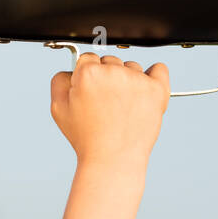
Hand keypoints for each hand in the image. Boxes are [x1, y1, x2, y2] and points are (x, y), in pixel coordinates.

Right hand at [49, 52, 169, 168]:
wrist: (113, 160)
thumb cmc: (86, 137)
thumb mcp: (58, 108)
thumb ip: (60, 80)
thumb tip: (72, 67)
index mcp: (89, 72)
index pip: (87, 59)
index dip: (86, 76)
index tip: (89, 92)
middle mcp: (114, 71)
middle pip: (110, 61)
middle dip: (106, 78)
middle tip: (105, 103)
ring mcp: (137, 80)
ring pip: (131, 66)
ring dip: (126, 80)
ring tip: (121, 107)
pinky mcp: (156, 90)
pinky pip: (159, 69)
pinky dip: (154, 75)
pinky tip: (145, 88)